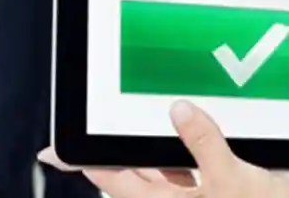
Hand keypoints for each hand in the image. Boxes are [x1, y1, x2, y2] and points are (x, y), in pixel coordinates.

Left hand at [40, 100, 288, 197]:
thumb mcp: (233, 178)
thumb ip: (204, 142)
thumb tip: (179, 110)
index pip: (110, 177)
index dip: (81, 162)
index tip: (55, 150)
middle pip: (134, 174)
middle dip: (125, 147)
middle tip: (110, 116)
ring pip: (163, 175)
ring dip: (160, 150)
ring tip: (158, 120)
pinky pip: (189, 175)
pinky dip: (188, 156)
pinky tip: (197, 136)